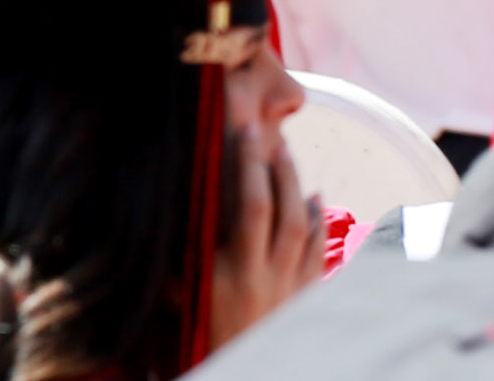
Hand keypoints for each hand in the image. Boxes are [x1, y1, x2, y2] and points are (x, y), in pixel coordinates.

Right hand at [206, 105, 319, 352]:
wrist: (245, 373)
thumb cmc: (203, 335)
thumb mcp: (184, 297)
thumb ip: (182, 258)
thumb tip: (175, 213)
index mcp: (226, 274)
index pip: (244, 207)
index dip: (245, 167)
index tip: (244, 135)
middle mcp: (261, 274)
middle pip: (273, 208)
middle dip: (269, 166)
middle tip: (262, 135)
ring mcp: (287, 284)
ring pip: (301, 224)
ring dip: (294, 185)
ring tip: (285, 156)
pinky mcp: (304, 295)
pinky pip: (318, 250)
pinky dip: (318, 220)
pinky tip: (314, 196)